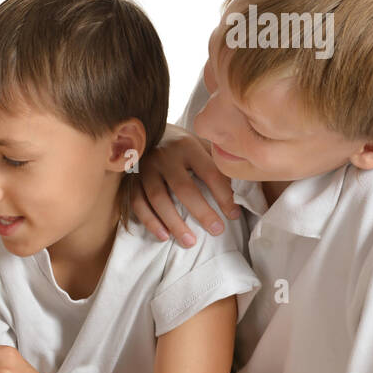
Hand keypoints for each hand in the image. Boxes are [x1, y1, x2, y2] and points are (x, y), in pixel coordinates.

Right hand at [133, 124, 238, 246]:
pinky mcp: (131, 180)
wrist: (142, 131)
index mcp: (188, 146)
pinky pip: (137, 204)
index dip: (223, 195)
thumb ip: (217, 162)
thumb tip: (241, 189)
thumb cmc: (181, 146)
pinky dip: (150, 221)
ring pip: (158, 198)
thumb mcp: (201, 145)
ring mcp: (145, 168)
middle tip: (217, 231)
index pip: (209, 173)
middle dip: (202, 212)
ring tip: (190, 242)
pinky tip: (164, 236)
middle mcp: (165, 156)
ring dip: (174, 222)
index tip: (234, 215)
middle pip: (183, 188)